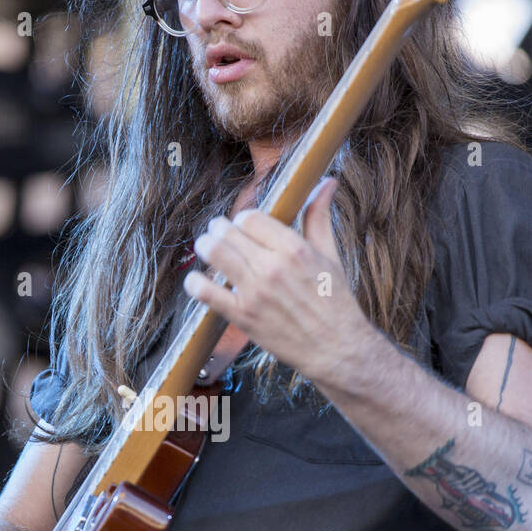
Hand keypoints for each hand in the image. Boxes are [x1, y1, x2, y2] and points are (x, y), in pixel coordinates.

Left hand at [183, 177, 370, 387]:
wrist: (336, 348)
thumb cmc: (335, 302)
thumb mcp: (330, 256)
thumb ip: (319, 217)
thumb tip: (326, 182)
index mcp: (294, 249)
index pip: (251, 217)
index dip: (243, 219)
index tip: (243, 226)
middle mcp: (272, 268)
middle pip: (228, 232)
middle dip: (219, 229)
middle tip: (217, 233)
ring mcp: (254, 293)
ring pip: (214, 253)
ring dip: (205, 246)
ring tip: (206, 248)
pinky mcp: (242, 316)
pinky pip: (205, 293)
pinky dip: (195, 283)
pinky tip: (197, 280)